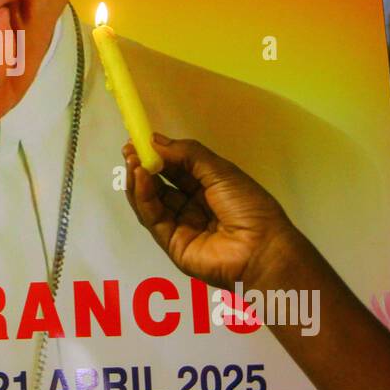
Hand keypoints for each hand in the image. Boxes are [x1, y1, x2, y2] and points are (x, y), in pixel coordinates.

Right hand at [123, 133, 303, 289]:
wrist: (261, 249)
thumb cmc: (248, 206)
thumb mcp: (221, 172)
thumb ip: (187, 155)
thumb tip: (155, 140)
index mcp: (210, 188)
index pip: (178, 169)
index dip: (159, 155)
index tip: (139, 140)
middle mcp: (194, 206)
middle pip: (162, 185)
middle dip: (144, 167)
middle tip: (128, 150)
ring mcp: (181, 226)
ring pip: (153, 202)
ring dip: (140, 181)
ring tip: (131, 162)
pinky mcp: (171, 244)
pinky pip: (154, 218)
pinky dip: (144, 197)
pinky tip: (140, 178)